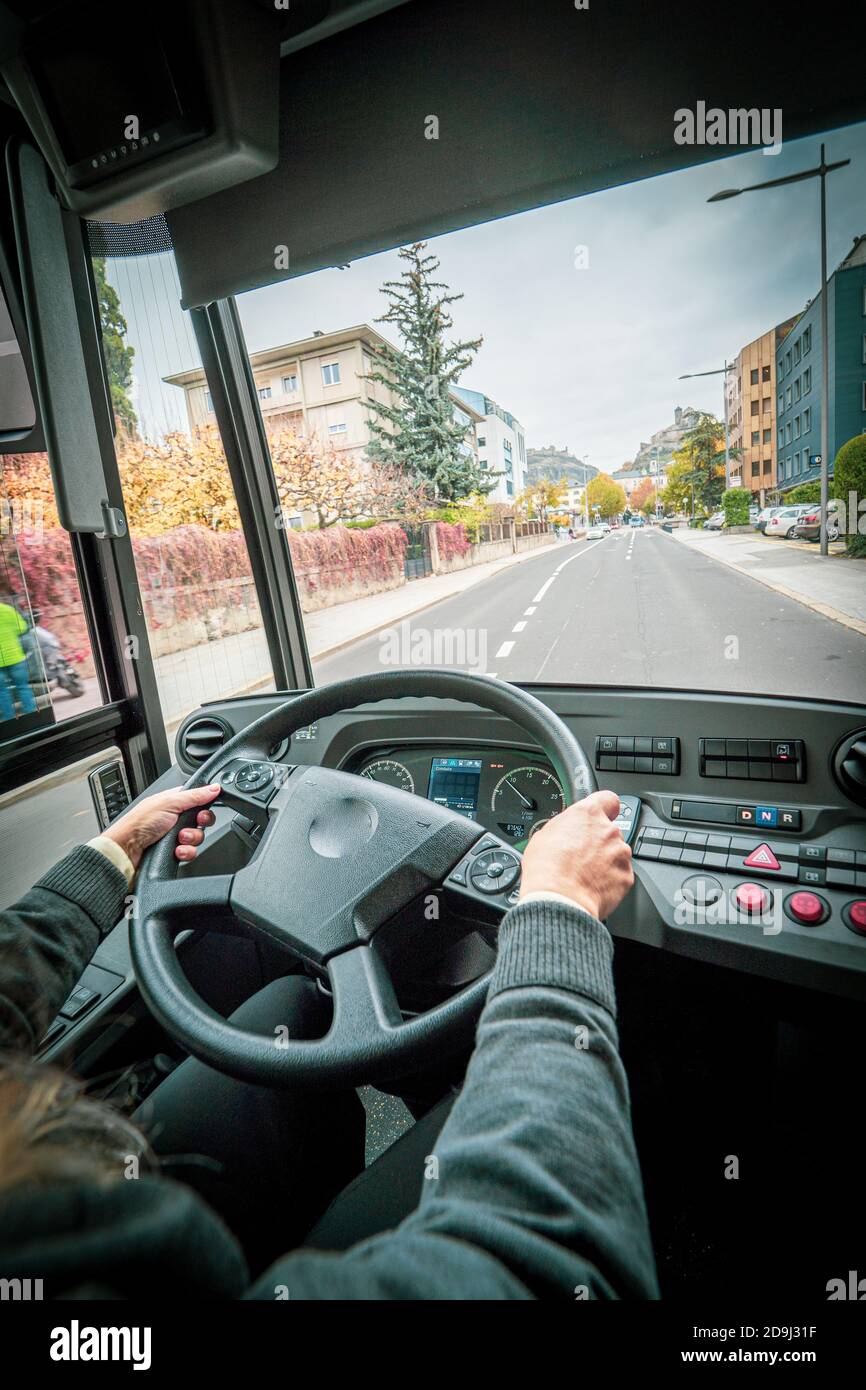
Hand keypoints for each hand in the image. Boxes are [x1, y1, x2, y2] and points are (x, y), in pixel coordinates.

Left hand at [103, 784, 221, 870]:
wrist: (126, 850)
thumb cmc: (139, 823)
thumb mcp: (169, 803)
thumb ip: (194, 796)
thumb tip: (214, 787)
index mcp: (174, 802)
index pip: (199, 801)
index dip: (204, 806)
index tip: (203, 810)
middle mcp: (175, 818)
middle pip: (201, 820)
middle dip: (199, 825)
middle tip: (190, 824)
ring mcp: (175, 836)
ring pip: (198, 837)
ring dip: (190, 839)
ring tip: (178, 839)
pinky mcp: (174, 852)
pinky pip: (191, 852)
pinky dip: (186, 852)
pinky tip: (176, 851)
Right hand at [518, 790, 633, 919]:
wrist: (559, 899)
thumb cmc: (547, 868)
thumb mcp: (543, 835)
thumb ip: (563, 826)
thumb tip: (564, 831)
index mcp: (588, 814)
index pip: (608, 799)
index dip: (606, 808)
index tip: (602, 814)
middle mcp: (608, 830)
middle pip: (609, 831)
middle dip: (599, 841)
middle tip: (581, 855)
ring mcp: (620, 853)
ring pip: (617, 853)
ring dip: (605, 861)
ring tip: (585, 875)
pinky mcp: (626, 876)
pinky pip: (620, 875)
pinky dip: (610, 880)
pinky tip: (592, 886)